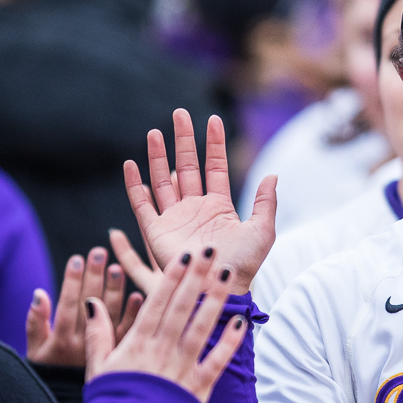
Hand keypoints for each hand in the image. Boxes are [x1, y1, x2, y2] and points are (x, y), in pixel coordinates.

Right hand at [26, 247, 140, 366]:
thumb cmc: (52, 376)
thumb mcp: (36, 354)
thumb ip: (36, 324)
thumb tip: (39, 293)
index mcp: (62, 344)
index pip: (68, 306)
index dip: (72, 282)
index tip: (77, 258)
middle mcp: (85, 348)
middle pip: (91, 306)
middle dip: (95, 277)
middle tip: (99, 253)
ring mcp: (106, 354)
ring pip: (113, 317)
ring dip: (116, 290)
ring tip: (118, 267)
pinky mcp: (126, 358)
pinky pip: (131, 334)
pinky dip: (134, 314)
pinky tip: (138, 295)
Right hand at [85, 247, 247, 402]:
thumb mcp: (97, 367)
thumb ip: (97, 333)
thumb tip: (91, 302)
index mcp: (138, 344)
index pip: (157, 303)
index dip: (171, 277)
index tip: (184, 256)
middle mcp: (162, 351)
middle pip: (182, 307)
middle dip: (196, 277)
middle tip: (210, 251)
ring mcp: (182, 368)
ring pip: (202, 327)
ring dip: (216, 300)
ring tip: (227, 276)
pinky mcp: (199, 387)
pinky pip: (218, 361)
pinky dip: (230, 342)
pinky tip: (241, 322)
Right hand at [123, 110, 274, 295]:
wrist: (219, 290)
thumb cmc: (243, 266)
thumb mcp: (262, 231)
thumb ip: (266, 203)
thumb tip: (272, 174)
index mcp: (220, 207)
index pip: (215, 167)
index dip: (214, 144)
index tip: (212, 119)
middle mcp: (195, 209)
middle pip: (187, 166)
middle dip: (184, 140)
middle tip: (179, 113)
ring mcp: (174, 219)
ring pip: (163, 179)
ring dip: (159, 156)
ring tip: (155, 131)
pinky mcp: (156, 232)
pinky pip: (142, 204)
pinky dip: (135, 185)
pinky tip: (130, 164)